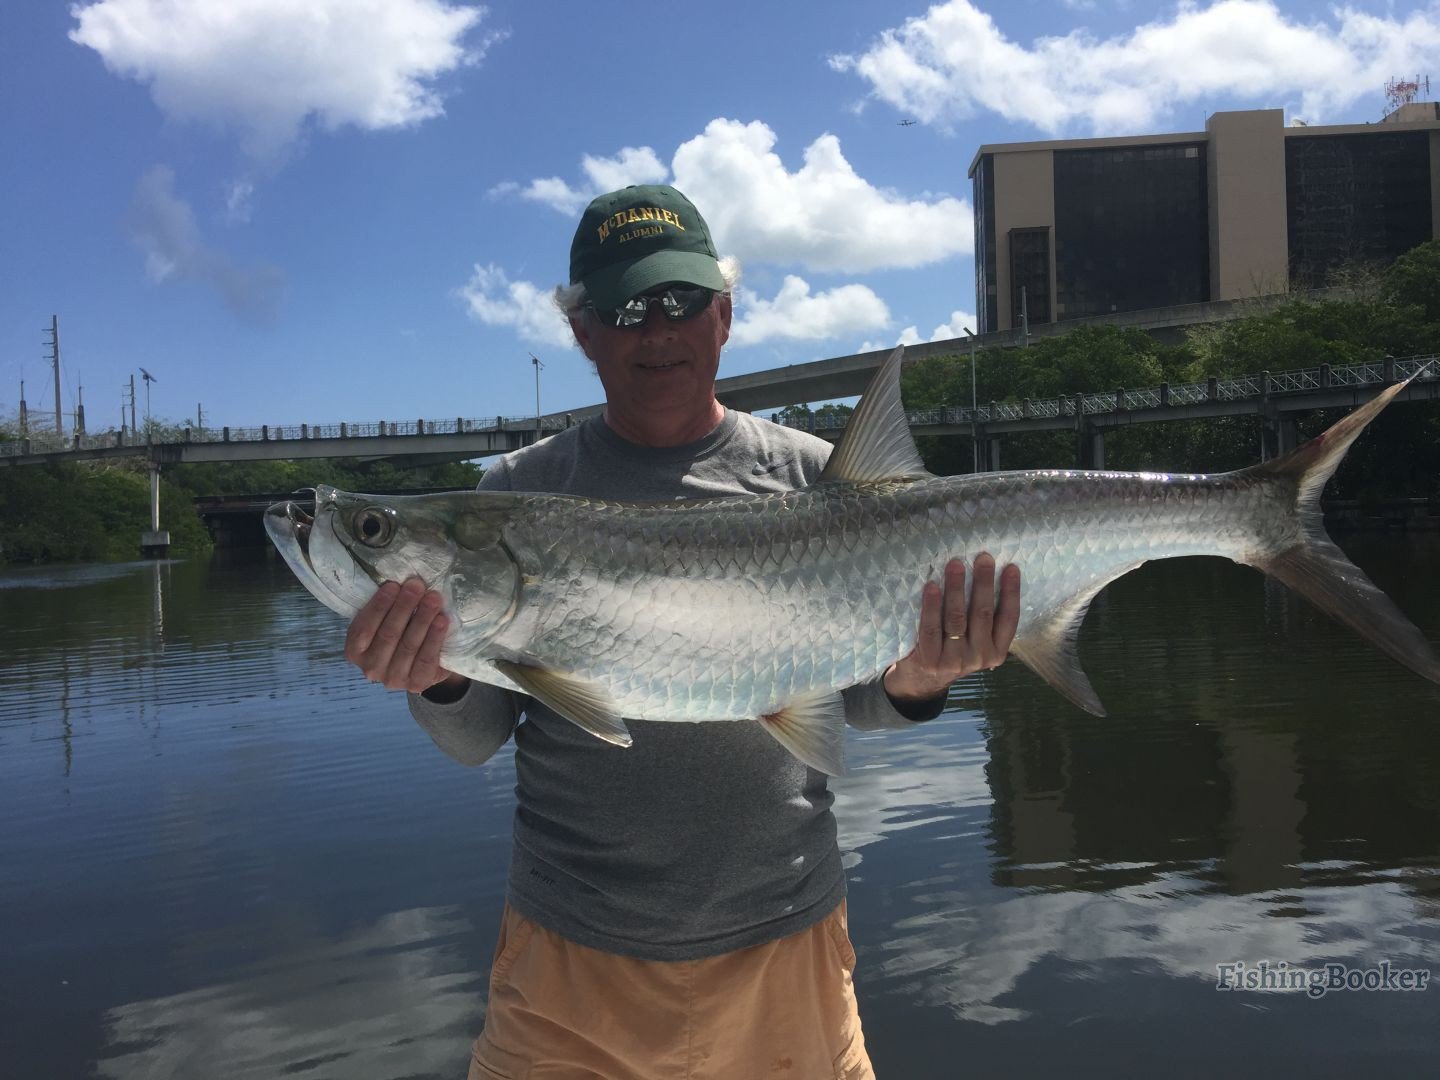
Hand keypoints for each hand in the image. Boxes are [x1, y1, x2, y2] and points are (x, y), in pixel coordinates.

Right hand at [343, 578, 464, 693]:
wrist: (422, 661)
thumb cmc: (399, 632)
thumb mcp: (384, 620)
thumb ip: (386, 607)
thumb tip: (400, 582)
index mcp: (355, 651)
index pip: (364, 628)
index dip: (379, 606)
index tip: (394, 585)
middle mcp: (370, 668)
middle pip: (388, 635)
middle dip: (404, 607)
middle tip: (417, 586)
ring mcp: (393, 679)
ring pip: (408, 646)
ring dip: (422, 619)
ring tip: (432, 598)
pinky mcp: (417, 684)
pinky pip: (426, 659)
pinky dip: (434, 638)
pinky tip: (441, 620)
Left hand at [883, 553, 1020, 702]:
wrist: (922, 681)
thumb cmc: (953, 649)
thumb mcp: (976, 641)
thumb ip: (983, 619)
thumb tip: (987, 573)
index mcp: (997, 652)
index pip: (1009, 619)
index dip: (1011, 592)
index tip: (1010, 567)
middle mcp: (979, 657)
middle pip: (983, 614)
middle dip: (983, 583)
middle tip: (983, 557)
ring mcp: (954, 661)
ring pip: (957, 619)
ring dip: (956, 588)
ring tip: (956, 564)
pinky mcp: (930, 660)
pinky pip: (930, 629)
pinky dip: (931, 606)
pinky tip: (932, 587)